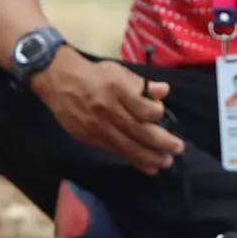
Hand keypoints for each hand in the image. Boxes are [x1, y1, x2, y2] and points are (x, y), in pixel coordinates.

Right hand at [32, 54, 183, 173]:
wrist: (59, 81)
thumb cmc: (94, 74)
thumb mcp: (118, 71)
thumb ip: (141, 83)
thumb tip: (164, 92)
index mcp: (116, 89)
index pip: (142, 108)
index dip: (156, 113)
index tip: (161, 113)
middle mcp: (108, 110)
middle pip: (139, 131)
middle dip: (161, 142)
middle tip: (177, 149)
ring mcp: (99, 126)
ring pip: (128, 147)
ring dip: (150, 157)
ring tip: (165, 163)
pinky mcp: (91, 138)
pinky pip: (116, 152)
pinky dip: (133, 160)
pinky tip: (147, 166)